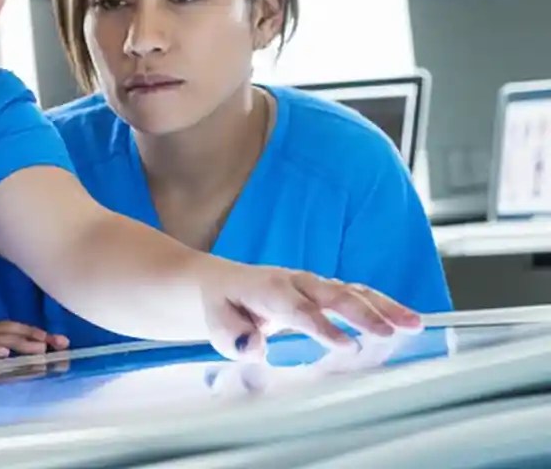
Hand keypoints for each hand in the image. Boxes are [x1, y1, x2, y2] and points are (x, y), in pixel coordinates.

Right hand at [0, 321, 69, 364]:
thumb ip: (9, 367)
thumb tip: (42, 365)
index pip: (10, 328)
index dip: (35, 332)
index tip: (60, 341)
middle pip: (4, 329)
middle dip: (33, 335)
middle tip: (55, 344)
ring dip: (18, 342)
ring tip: (38, 349)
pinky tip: (4, 354)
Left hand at [200, 262, 421, 360]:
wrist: (220, 284)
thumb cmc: (220, 308)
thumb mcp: (215, 325)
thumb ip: (234, 337)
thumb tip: (256, 349)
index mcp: (267, 290)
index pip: (298, 310)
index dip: (322, 327)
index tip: (346, 346)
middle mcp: (295, 282)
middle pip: (333, 295)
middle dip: (362, 314)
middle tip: (388, 333)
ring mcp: (312, 284)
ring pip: (352, 291)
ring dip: (384, 306)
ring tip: (415, 324)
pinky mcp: (324, 291)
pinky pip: (357, 294)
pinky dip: (383, 305)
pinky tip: (409, 321)